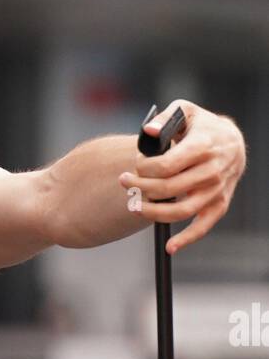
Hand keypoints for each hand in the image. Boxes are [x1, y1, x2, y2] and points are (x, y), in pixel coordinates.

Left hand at [118, 99, 245, 254]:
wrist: (233, 142)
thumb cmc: (202, 127)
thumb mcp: (186, 111)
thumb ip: (164, 118)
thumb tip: (148, 131)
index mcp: (202, 147)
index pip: (166, 166)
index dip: (144, 168)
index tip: (137, 164)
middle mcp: (211, 170)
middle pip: (167, 189)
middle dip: (139, 187)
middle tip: (125, 181)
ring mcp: (216, 190)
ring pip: (181, 211)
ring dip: (152, 213)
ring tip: (133, 206)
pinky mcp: (219, 204)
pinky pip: (203, 227)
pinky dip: (187, 239)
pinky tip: (170, 247)